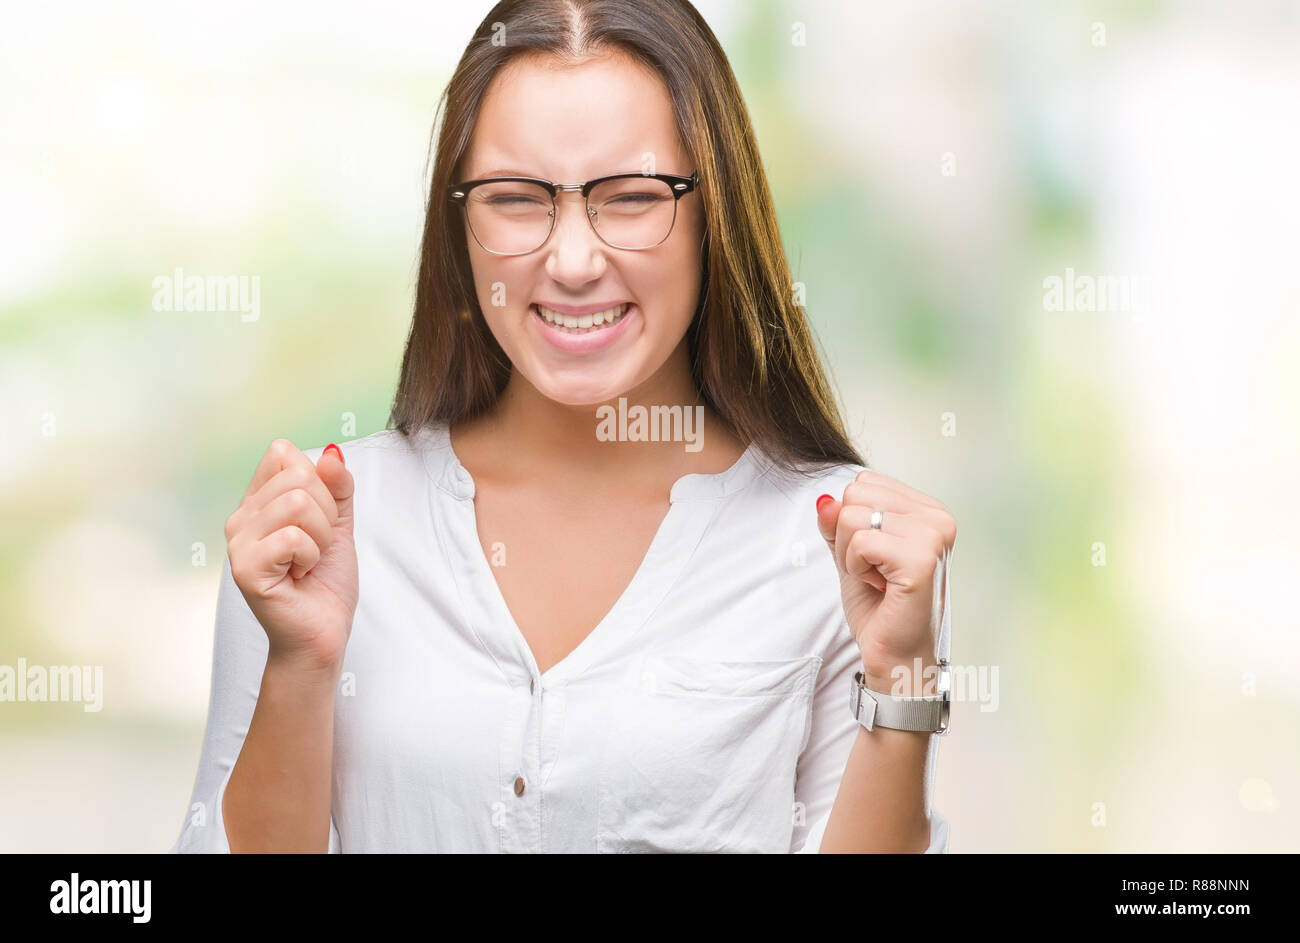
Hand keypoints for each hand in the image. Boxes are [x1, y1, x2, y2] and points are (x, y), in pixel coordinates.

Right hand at [225, 439, 357, 670]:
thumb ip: (338, 487)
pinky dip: (311, 557)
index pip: (284, 454)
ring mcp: (238, 542)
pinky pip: (294, 536)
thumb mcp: (339, 524)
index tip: (318, 520)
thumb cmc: (325, 582)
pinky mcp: (245, 567)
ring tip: (307, 563)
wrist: (322, 632)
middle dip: (326, 514)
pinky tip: (298, 576)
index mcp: (258, 502)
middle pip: (298, 476)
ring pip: (299, 503)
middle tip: (314, 548)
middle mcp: (241, 517)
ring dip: (320, 538)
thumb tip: (333, 453)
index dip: (318, 483)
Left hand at [815, 470, 955, 689]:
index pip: (865, 482)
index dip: (853, 522)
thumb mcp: (849, 553)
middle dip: (847, 536)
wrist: (895, 655)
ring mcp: (933, 536)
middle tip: (874, 570)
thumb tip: (824, 501)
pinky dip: (856, 568)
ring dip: (851, 555)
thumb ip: (836, 522)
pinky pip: (860, 543)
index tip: (875, 557)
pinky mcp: (921, 560)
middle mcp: (938, 517)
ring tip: (878, 579)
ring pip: (853, 516)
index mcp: (928, 510)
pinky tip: (880, 586)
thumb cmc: (879, 607)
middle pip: (856, 493)